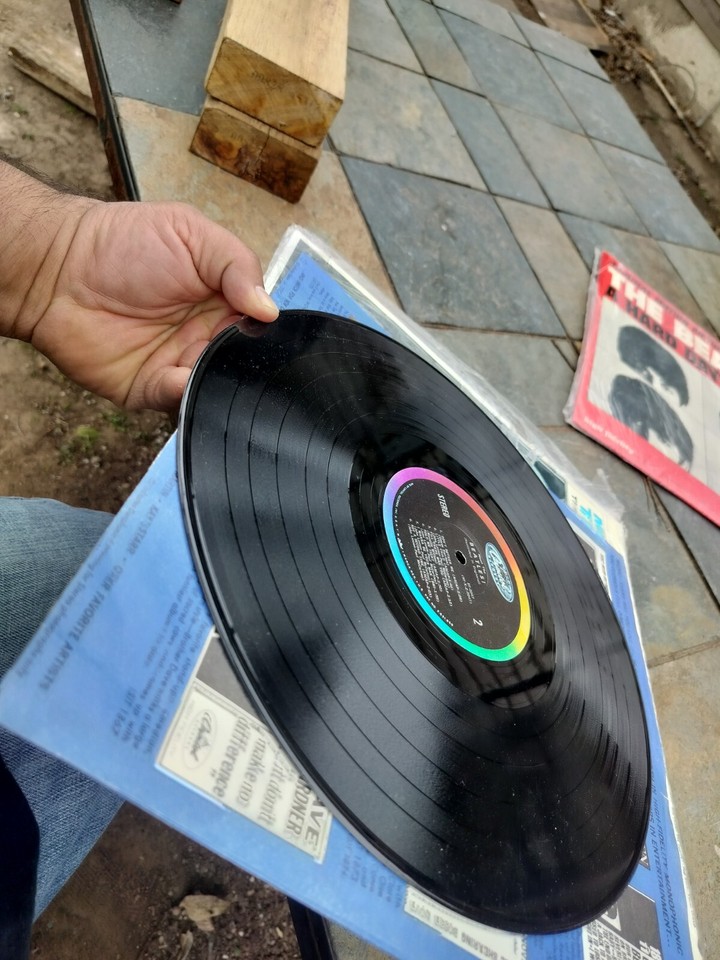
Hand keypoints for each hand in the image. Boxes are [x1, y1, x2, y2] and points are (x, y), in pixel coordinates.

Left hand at [27, 199, 278, 411]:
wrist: (58, 267)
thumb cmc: (120, 242)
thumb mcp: (191, 232)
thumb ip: (238, 264)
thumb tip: (269, 310)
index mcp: (222, 300)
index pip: (259, 325)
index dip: (265, 329)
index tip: (264, 326)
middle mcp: (205, 336)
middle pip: (242, 360)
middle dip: (245, 358)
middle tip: (234, 343)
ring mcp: (179, 364)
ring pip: (217, 385)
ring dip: (219, 378)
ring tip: (207, 357)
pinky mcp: (150, 389)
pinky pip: (180, 400)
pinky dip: (186, 393)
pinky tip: (181, 372)